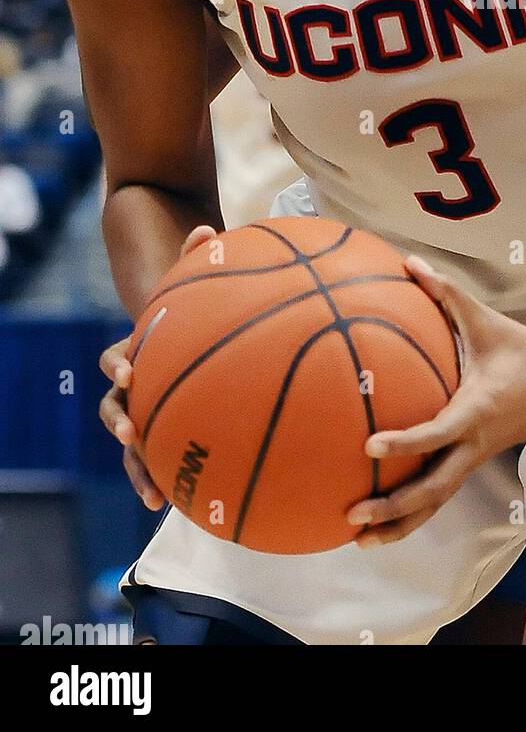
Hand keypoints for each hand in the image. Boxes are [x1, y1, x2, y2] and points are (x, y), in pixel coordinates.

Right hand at [98, 224, 216, 510]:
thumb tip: (207, 227)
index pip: (115, 358)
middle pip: (112, 407)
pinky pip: (158, 458)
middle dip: (119, 421)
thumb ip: (195, 257)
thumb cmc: (190, 307)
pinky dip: (167, 479)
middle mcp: (133, 384)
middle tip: (131, 431)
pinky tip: (185, 504)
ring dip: (137, 466)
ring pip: (129, 443)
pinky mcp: (163, 429)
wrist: (182, 331)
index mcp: (137, 350)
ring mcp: (145, 410)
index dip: (118, 365)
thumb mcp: (191, 283)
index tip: (129, 372)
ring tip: (153, 495)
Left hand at [346, 257, 525, 545]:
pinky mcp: (474, 462)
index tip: (370, 446)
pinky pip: (441, 493)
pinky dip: (413, 511)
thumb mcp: (483, 318)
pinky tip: (382, 520)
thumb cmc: (519, 346)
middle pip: (433, 489)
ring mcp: (475, 458)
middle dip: (394, 506)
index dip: (405, 442)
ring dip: (400, 523)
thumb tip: (407, 261)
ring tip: (359, 539)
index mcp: (476, 410)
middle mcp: (475, 443)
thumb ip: (444, 292)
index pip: (437, 433)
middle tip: (354, 516)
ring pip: (436, 502)